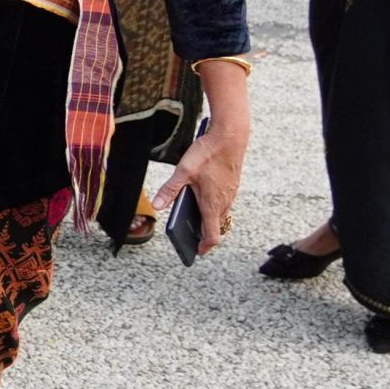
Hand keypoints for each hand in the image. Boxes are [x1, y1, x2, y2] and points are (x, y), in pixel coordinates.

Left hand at [154, 63, 250, 256]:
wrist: (231, 136)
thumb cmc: (207, 153)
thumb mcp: (183, 171)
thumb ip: (170, 189)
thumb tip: (157, 205)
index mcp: (212, 204)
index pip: (213, 235)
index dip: (204, 247)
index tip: (196, 252)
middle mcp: (224, 202)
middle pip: (217, 226)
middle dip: (204, 234)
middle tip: (191, 238)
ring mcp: (230, 193)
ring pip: (221, 213)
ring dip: (210, 219)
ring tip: (194, 220)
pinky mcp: (233, 184)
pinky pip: (224, 202)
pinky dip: (214, 207)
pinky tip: (203, 198)